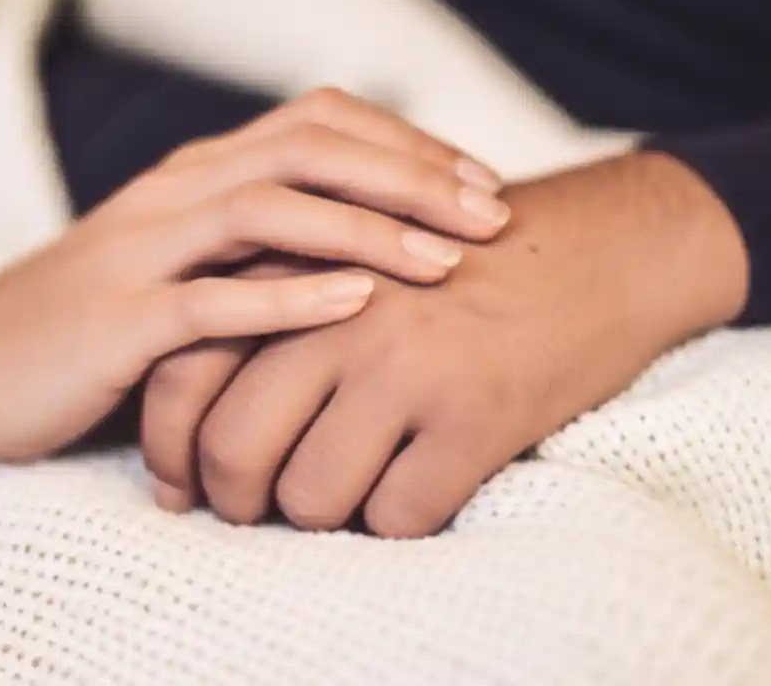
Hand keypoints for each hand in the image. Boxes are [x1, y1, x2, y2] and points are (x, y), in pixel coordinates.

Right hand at [0, 89, 508, 462]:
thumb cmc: (89, 325)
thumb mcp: (178, 265)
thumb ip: (252, 244)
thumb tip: (360, 248)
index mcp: (196, 175)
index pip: (319, 124)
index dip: (408, 145)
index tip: (479, 184)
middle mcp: (174, 194)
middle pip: (309, 149)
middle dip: (412, 176)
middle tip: (492, 215)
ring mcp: (142, 252)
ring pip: (268, 209)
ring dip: (368, 228)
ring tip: (447, 261)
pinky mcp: (117, 322)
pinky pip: (212, 300)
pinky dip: (291, 299)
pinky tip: (358, 304)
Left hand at [140, 152, 748, 536]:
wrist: (601, 249)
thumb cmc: (468, 261)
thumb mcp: (358, 252)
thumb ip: (279, 303)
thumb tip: (202, 405)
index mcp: (302, 271)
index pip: (185, 373)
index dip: (169, 445)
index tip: (181, 483)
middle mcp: (341, 317)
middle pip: (235, 447)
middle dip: (231, 502)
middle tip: (251, 511)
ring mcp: (409, 367)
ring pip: (313, 497)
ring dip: (322, 517)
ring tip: (349, 494)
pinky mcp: (475, 416)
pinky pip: (401, 516)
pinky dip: (400, 521)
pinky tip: (421, 486)